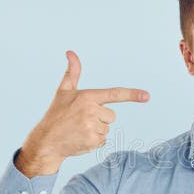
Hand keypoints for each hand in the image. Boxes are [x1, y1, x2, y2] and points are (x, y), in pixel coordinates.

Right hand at [18, 50, 149, 172]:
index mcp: (87, 97)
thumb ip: (72, 72)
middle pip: (112, 115)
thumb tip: (70, 52)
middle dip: (100, 118)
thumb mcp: (63, 91)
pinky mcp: (92, 141)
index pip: (114, 94)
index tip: (147, 96)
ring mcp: (92, 127)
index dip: (132, 94)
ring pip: (107, 128)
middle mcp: (91, 111)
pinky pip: (104, 140)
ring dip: (96, 130)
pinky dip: (94, 141)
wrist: (46, 141)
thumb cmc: (57, 114)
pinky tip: (81, 139)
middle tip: (82, 120)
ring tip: (79, 129)